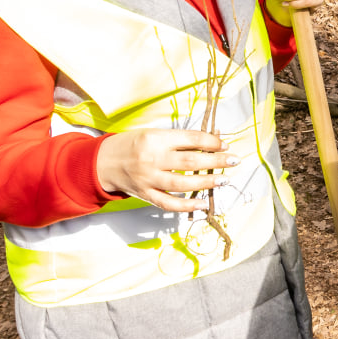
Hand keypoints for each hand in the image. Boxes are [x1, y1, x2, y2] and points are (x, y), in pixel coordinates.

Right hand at [94, 128, 236, 212]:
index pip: (190, 139)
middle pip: (190, 161)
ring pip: (183, 184)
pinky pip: (169, 203)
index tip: (226, 144)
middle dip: (216, 161)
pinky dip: (187, 205)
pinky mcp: (145, 194)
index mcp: (155, 138)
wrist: (103, 162)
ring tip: (223, 180)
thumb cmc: (132, 144)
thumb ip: (178, 140)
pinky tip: (202, 203)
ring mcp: (148, 179)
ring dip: (207, 182)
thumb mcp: (153, 134)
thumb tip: (210, 143)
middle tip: (234, 161)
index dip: (211, 142)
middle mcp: (152, 159)